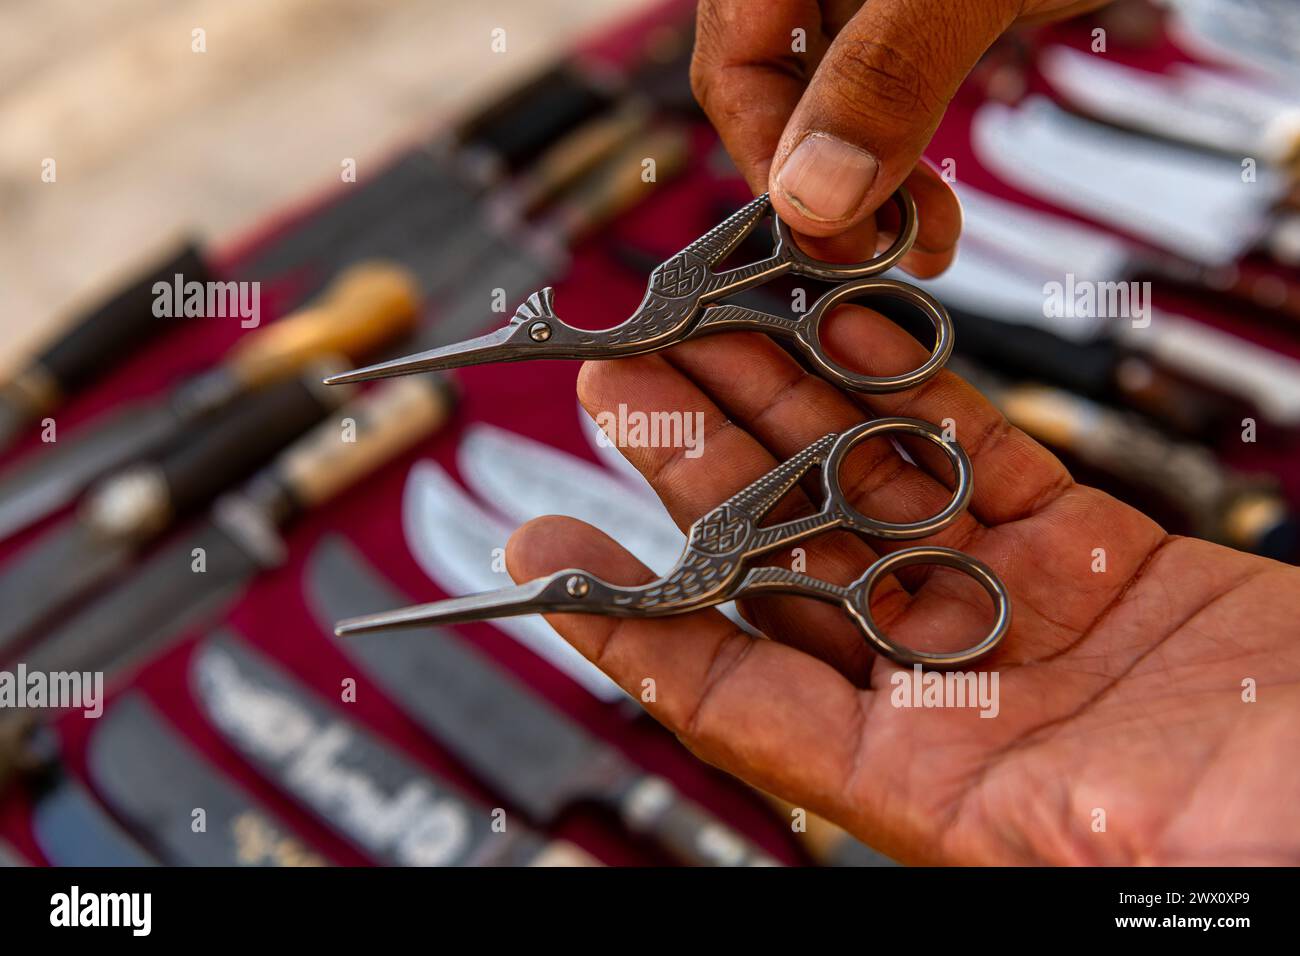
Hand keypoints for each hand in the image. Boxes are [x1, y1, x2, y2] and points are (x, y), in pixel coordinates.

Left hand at [505, 319, 1299, 864]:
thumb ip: (995, 822)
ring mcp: (1023, 613)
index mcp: (936, 790)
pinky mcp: (1097, 550)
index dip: (638, 623)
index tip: (552, 555)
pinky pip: (984, 453)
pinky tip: (844, 333)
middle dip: (696, 473)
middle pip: (789, 565)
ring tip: (698, 333)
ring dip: (779, 408)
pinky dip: (914, 389)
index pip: (744, 697)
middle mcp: (959, 696)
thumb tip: (863, 782)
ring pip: (869, 490)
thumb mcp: (1126, 862)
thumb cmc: (1277, 849)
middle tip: (616, 388)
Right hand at [689, 0, 1109, 270]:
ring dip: (871, 185)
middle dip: (830, 187)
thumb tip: (813, 196)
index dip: (774, 162)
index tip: (832, 238)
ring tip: (922, 243)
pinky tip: (931, 202)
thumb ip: (889, 71)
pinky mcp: (913, 11)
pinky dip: (905, 149)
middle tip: (884, 252)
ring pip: (830, 102)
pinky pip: (882, 89)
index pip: (733, 63)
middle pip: (775, 90)